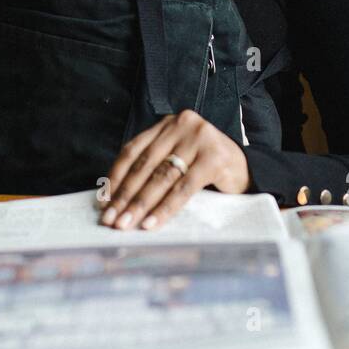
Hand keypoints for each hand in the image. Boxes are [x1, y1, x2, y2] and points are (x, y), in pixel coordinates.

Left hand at [98, 109, 252, 230]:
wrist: (246, 169)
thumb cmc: (205, 168)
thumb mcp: (177, 159)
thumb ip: (152, 169)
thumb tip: (115, 199)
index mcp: (167, 124)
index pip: (133, 150)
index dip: (115, 177)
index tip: (103, 201)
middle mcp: (181, 125)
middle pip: (145, 165)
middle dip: (125, 195)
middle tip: (111, 220)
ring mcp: (200, 139)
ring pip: (162, 176)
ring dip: (141, 204)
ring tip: (127, 224)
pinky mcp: (214, 157)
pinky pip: (184, 188)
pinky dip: (166, 208)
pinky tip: (152, 223)